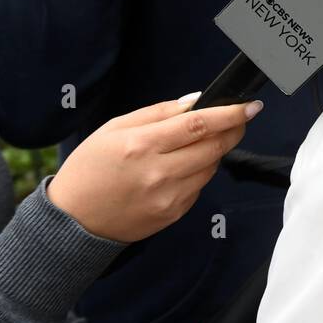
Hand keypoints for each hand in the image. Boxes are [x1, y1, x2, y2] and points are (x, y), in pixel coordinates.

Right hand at [47, 95, 259, 242]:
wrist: (73, 221)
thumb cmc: (89, 169)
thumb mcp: (114, 128)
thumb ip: (158, 113)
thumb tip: (195, 101)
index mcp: (142, 145)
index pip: (199, 124)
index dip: (230, 114)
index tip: (249, 106)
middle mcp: (159, 172)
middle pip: (214, 146)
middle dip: (234, 129)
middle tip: (239, 118)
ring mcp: (168, 197)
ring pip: (211, 167)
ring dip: (215, 151)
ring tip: (198, 143)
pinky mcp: (173, 214)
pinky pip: (199, 187)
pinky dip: (198, 172)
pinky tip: (180, 168)